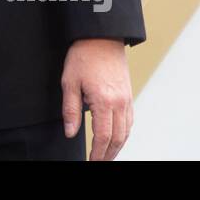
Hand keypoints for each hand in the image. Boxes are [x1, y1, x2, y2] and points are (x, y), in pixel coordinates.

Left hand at [61, 38, 132, 159]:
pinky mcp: (128, 94)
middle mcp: (119, 103)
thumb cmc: (84, 56)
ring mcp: (126, 99)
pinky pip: (130, 120)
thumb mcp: (69, 82)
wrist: (101, 37)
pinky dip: (124, 133)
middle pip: (117, 138)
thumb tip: (71, 132)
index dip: (97, 153)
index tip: (91, 161)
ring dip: (118, 147)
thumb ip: (70, 110)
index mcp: (103, 101)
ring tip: (107, 155)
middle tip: (98, 162)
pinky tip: (117, 138)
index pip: (103, 136)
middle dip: (108, 154)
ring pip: (126, 131)